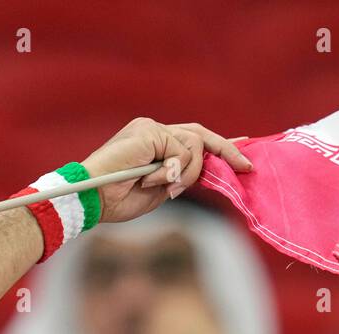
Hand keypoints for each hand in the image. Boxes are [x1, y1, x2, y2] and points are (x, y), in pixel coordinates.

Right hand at [81, 119, 252, 223]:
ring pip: (194, 146)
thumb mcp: (160, 189)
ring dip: (188, 173)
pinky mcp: (149, 131)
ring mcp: (151, 128)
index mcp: (155, 143)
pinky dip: (172, 171)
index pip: (194, 137)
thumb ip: (180, 177)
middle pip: (200, 135)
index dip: (220, 144)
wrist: (92, 200)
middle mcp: (153, 130)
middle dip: (226, 151)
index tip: (244, 149)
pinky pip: (181, 151)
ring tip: (166, 188)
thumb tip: (205, 173)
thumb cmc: (118, 200)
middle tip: (246, 166)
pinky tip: (153, 180)